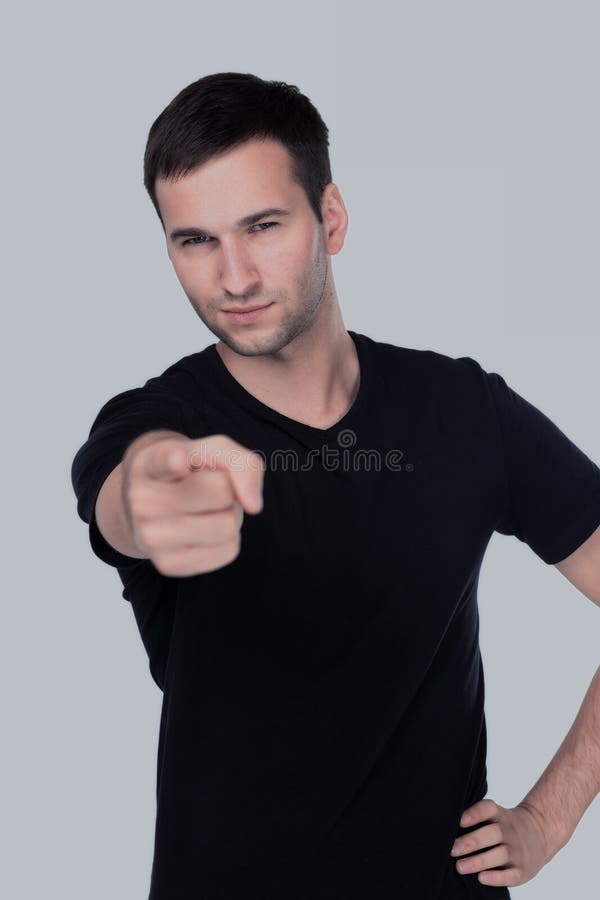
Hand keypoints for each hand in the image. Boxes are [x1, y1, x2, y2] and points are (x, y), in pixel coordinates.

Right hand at [122, 432, 264, 576]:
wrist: (153, 503)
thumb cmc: (188, 472)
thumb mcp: (213, 451)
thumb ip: (241, 464)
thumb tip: (253, 505)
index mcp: (152, 462)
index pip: (168, 460)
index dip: (176, 460)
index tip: (180, 460)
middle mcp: (143, 500)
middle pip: (220, 492)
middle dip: (227, 490)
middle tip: (208, 490)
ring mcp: (151, 536)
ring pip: (227, 526)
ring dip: (229, 516)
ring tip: (205, 510)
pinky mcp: (168, 564)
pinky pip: (228, 551)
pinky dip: (226, 539)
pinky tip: (202, 530)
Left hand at [450, 797, 553, 887]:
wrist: (540, 833)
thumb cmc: (505, 825)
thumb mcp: (496, 815)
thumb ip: (476, 818)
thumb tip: (445, 825)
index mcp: (501, 815)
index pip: (489, 809)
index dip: (475, 813)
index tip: (460, 820)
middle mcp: (510, 831)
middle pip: (493, 833)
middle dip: (471, 841)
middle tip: (452, 849)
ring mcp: (517, 850)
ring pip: (500, 854)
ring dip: (479, 861)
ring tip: (460, 866)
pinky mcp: (522, 870)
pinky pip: (511, 874)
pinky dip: (497, 877)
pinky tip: (482, 878)